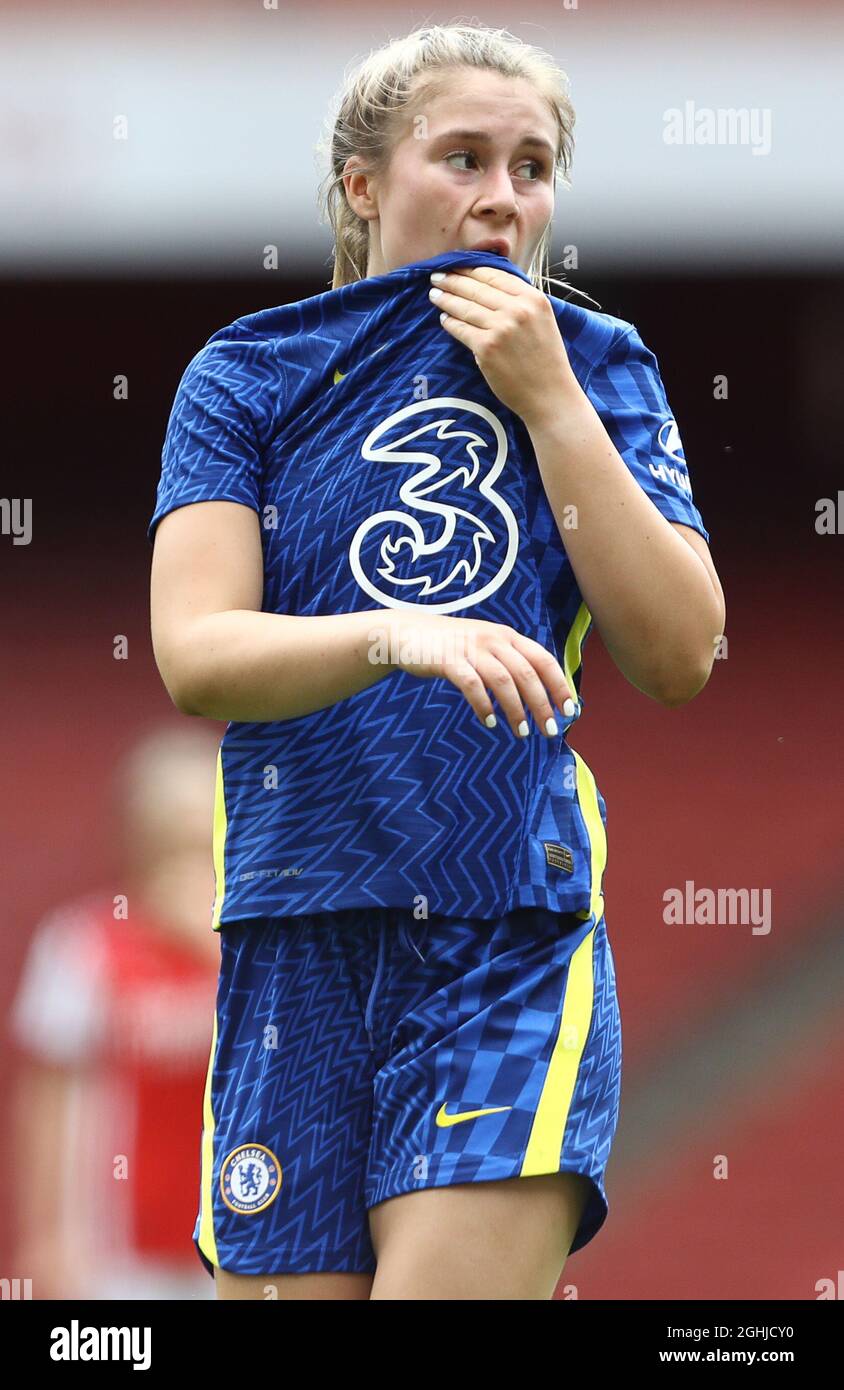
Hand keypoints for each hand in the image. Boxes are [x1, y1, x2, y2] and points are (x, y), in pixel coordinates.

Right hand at [385, 611, 577, 737]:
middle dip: (541, 705)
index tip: (569, 710)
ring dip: (516, 710)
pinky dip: (483, 705)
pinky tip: (488, 721)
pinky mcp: (447, 660)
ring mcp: (470, 648)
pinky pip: (471, 685)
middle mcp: (493, 639)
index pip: (543, 659)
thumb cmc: (452, 646)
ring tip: (521, 733)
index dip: (559, 685)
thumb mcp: (486, 646)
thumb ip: (510, 662)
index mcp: (507, 636)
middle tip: (549, 731)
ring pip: (503, 681)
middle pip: (527, 674)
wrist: (407, 633)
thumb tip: (540, 695)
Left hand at [428, 265, 579, 423]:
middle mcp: (518, 309)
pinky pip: (461, 329)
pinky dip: (450, 323)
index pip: (495, 275)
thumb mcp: (542, 320)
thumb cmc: (546, 361)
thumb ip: (520, 302)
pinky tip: (443, 318)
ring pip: (465, 307)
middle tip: (436, 276)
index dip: (471, 269)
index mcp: (533, 298)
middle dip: (453, 279)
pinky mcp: (487, 348)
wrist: (550, 395)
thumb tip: (489, 287)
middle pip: (476, 287)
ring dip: (446, 298)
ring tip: (434, 294)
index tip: (457, 266)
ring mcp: (501, 328)